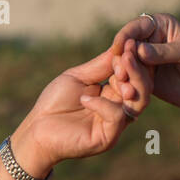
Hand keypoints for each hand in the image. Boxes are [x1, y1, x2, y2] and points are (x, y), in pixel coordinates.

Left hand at [14, 43, 153, 173]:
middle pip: (143, 87)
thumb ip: (101, 66)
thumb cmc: (54, 103)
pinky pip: (117, 116)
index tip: (128, 43)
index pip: (134, 75)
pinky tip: (84, 99)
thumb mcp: (78, 77)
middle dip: (137, 69)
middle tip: (128, 54)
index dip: (133, 60)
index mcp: (116, 94)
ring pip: (139, 101)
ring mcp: (117, 123)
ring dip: (132, 81)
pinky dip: (103, 104)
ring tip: (120, 67)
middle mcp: (121, 108)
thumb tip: (121, 46)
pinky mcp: (109, 137)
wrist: (36, 130)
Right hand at [108, 12, 179, 123]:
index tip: (121, 48)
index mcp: (159, 25)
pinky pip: (129, 80)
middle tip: (122, 73)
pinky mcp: (141, 76)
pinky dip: (128, 86)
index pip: (136, 27)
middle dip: (121, 59)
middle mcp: (147, 39)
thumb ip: (165, 51)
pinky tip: (130, 94)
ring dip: (122, 75)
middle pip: (125, 46)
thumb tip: (138, 50)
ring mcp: (143, 59)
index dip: (125, 37)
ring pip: (123, 64)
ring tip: (127, 86)